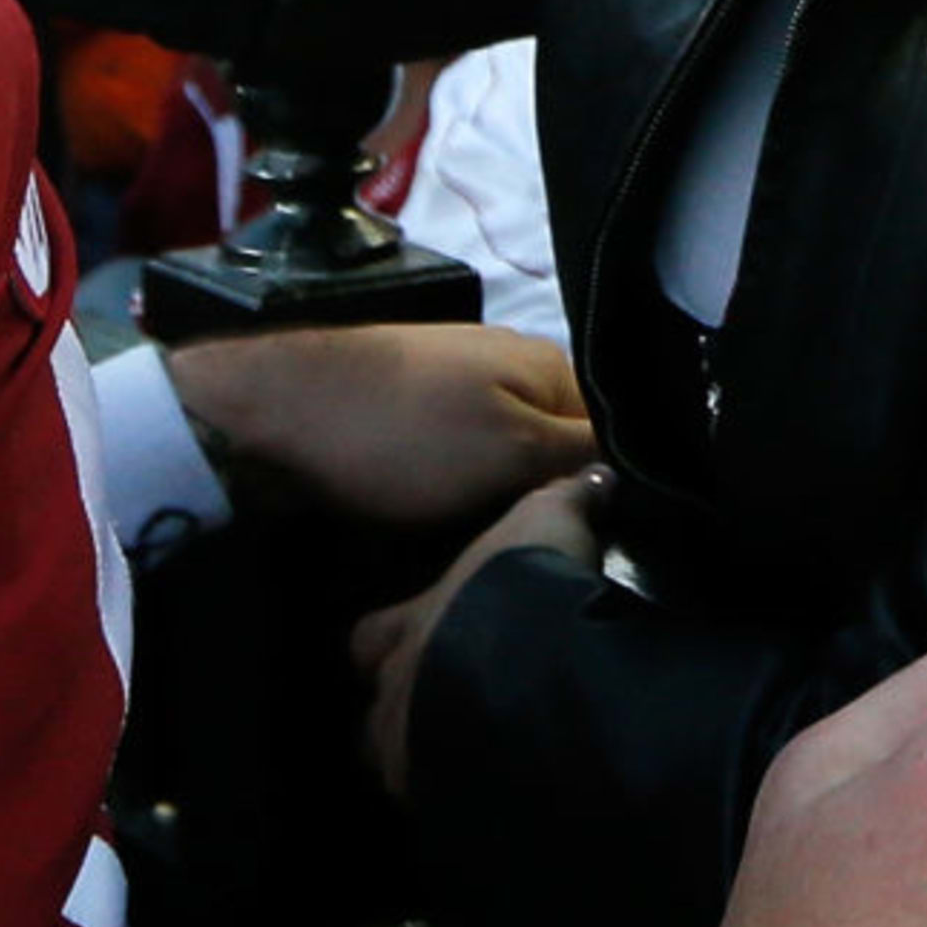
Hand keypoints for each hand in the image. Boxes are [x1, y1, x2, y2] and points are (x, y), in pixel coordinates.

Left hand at [164, 320, 587, 526]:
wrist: (270, 419)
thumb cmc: (400, 436)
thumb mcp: (513, 453)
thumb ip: (586, 459)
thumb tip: (655, 471)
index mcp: (552, 366)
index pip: (621, 439)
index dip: (617, 496)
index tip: (604, 551)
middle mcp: (514, 371)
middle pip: (564, 456)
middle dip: (555, 505)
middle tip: (542, 559)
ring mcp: (461, 393)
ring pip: (512, 471)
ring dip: (503, 511)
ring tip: (491, 552)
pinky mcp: (416, 422)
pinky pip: (465, 472)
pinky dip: (460, 504)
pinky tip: (448, 534)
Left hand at [350, 466, 602, 798]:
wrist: (535, 661)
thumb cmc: (524, 584)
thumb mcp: (549, 520)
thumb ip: (567, 501)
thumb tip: (597, 475)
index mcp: (412, 629)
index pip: (371, 638)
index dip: (389, 638)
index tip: (409, 636)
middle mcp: (401, 696)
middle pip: (374, 722)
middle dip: (403, 720)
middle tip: (441, 716)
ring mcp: (417, 760)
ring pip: (402, 775)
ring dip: (431, 769)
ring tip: (472, 770)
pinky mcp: (451, 806)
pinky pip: (451, 816)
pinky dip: (471, 808)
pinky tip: (503, 806)